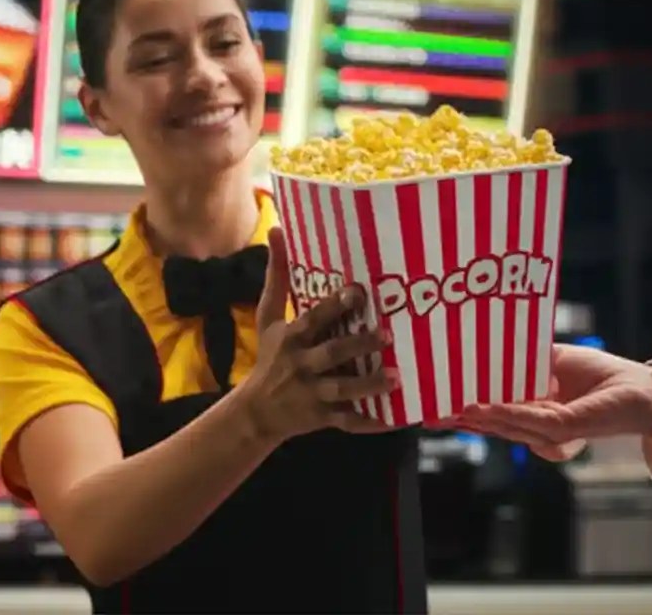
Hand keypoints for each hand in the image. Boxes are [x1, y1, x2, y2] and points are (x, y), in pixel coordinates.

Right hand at [235, 226, 399, 443]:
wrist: (255, 412)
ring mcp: (313, 395)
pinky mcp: (323, 418)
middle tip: (388, 335)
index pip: (313, 319)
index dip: (334, 306)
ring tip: (396, 378)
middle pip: (332, 354)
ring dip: (369, 385)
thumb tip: (277, 229)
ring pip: (343, 391)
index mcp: (291, 339)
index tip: (357, 292)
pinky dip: (371, 422)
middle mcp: (302, 366)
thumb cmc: (269, 358)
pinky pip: (349, 422)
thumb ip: (277, 277)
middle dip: (358, 345)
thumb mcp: (267, 318)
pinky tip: (395, 418)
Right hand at [433, 344, 651, 462]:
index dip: (462, 408)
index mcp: (532, 410)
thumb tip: (489, 342)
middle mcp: (537, 426)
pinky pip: (530, 421)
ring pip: (505, 425)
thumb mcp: (553, 360)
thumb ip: (524, 361)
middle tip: (426, 412)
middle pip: (491, 424)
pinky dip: (507, 413)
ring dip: (476, 416)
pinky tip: (484, 406)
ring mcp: (550, 431)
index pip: (491, 411)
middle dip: (458, 419)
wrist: (645, 393)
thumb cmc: (603, 377)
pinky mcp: (566, 428)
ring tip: (448, 407)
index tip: (434, 402)